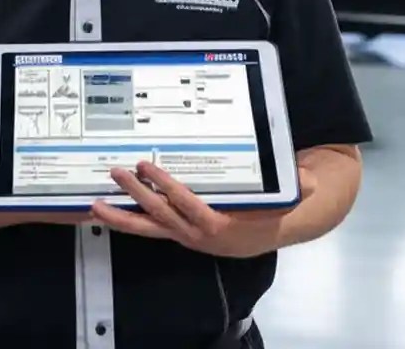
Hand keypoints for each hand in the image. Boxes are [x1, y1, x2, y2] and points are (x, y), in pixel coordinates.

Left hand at [90, 161, 316, 258]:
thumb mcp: (287, 201)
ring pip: (146, 229)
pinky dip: (126, 221)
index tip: (147, 167)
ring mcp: (181, 235)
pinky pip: (147, 228)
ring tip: (94, 203)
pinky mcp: (174, 232)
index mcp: (217, 225)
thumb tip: (309, 179)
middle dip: (136, 196)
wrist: (263, 236)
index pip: (186, 204)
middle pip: (159, 216)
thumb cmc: (270, 213)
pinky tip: (105, 211)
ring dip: (120, 217)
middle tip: (116, 172)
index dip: (166, 186)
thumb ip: (298, 188)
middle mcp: (194, 234)